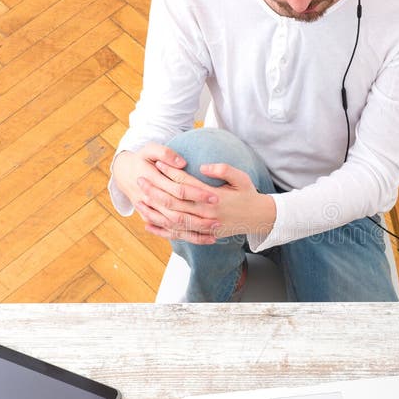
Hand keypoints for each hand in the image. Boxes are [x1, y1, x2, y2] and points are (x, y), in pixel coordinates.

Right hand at [112, 144, 219, 244]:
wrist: (124, 172)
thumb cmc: (142, 159)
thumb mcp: (150, 150)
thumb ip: (165, 153)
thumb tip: (182, 163)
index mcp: (153, 180)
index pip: (179, 190)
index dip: (197, 194)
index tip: (215, 197)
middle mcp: (150, 199)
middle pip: (177, 213)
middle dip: (199, 219)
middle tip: (218, 220)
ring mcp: (149, 211)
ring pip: (173, 226)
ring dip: (194, 232)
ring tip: (214, 234)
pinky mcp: (151, 218)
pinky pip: (168, 232)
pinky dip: (184, 237)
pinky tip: (202, 239)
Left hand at [149, 160, 275, 240]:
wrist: (259, 218)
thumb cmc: (249, 194)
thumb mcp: (241, 177)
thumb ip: (223, 169)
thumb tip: (202, 167)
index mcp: (215, 197)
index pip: (186, 184)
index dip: (170, 173)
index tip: (158, 163)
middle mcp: (207, 213)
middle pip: (174, 202)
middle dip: (155, 190)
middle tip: (140, 180)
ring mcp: (205, 226)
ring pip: (173, 220)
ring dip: (155, 210)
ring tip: (139, 200)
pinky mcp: (203, 234)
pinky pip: (179, 234)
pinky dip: (162, 230)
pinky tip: (148, 224)